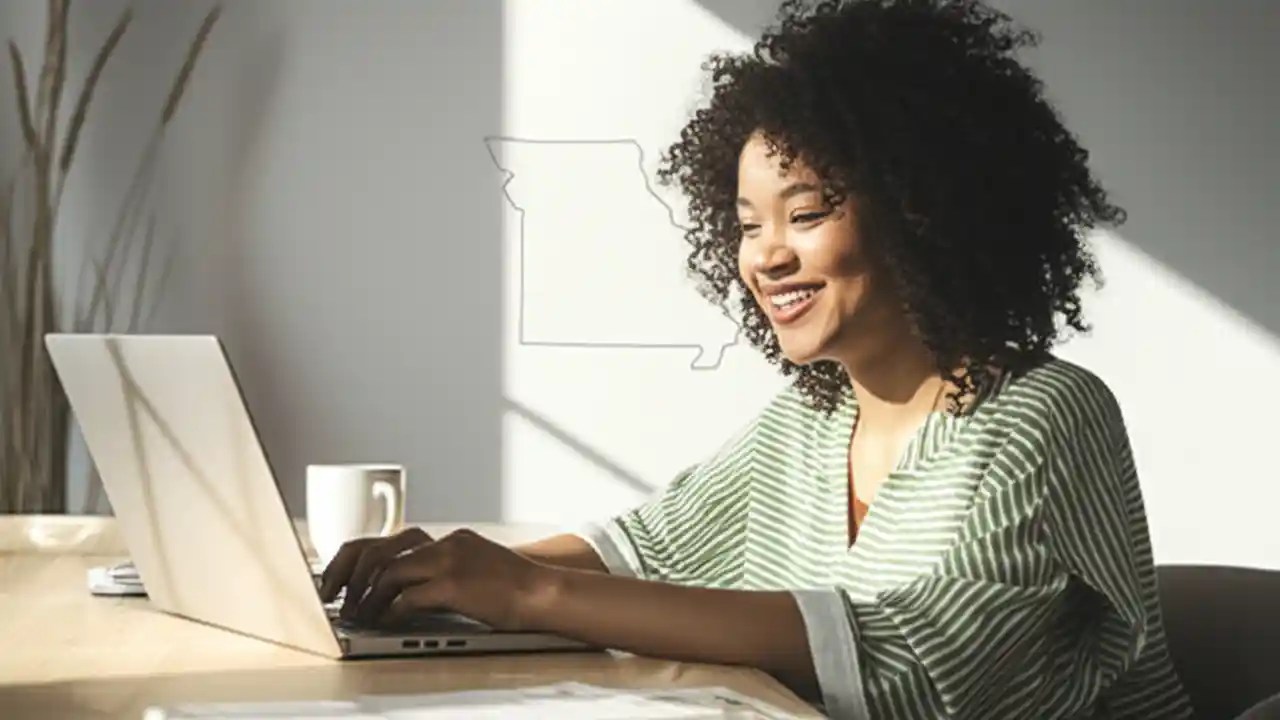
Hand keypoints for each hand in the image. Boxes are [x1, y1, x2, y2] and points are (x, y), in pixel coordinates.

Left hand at [319, 527, 554, 630]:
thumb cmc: (513, 589)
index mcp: (449, 539)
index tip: (342, 579)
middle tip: (335, 597)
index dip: (359, 558)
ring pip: (388, 572)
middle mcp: (444, 544)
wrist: (543, 592)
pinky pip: (408, 597)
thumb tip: (407, 591)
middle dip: (348, 574)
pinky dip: (390, 611)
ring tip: (358, 615)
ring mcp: (448, 562)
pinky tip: (385, 622)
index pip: (389, 540)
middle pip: (378, 548)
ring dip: (366, 597)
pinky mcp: (453, 585)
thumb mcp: (476, 567)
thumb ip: (444, 570)